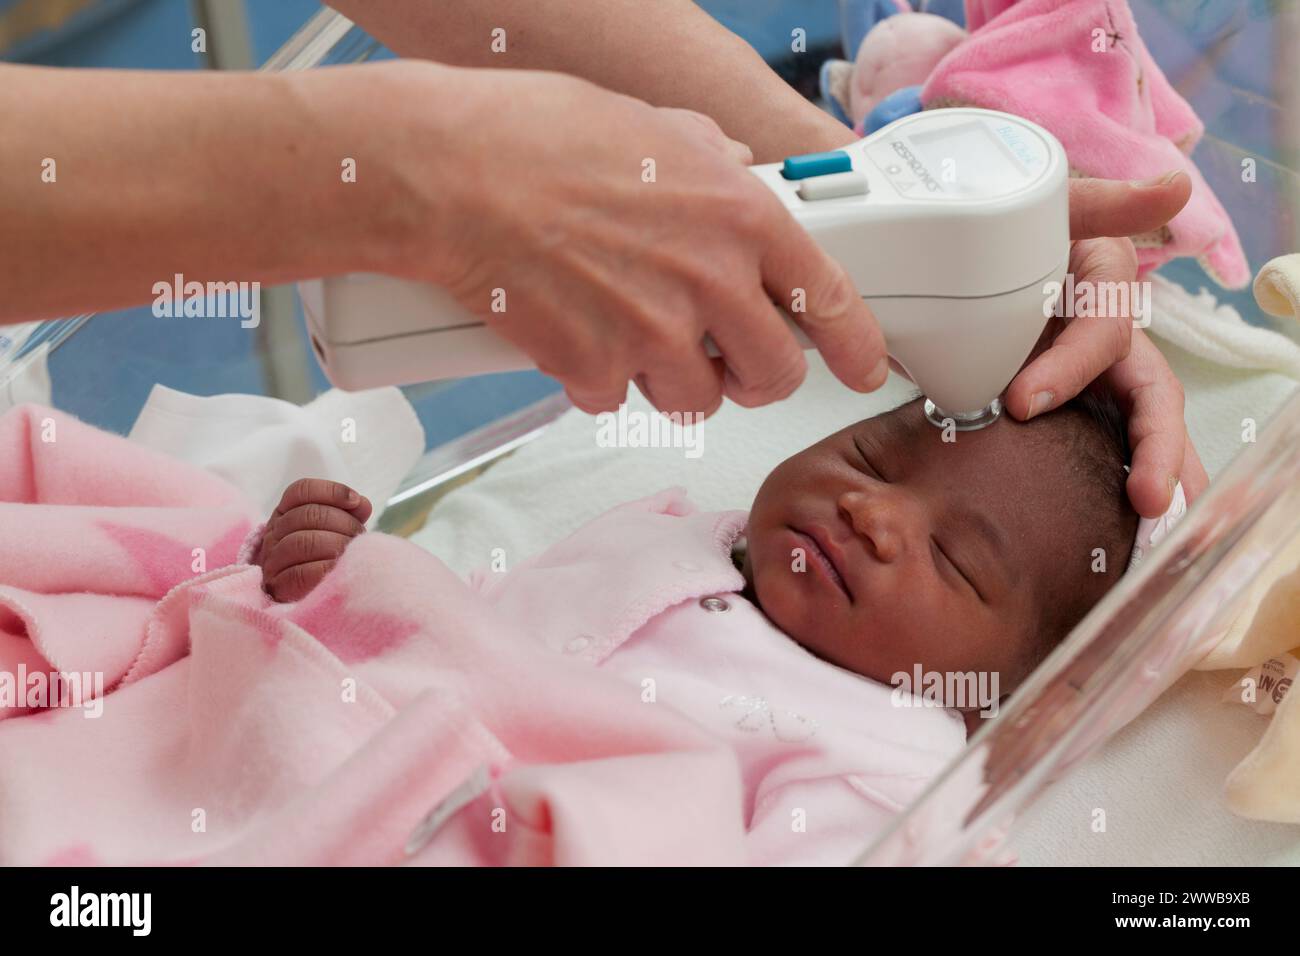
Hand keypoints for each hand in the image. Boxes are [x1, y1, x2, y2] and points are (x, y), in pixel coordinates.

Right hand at [255, 479, 371, 602]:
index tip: (355, 501)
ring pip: (303, 542)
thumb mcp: (337, 531)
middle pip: (307, 514)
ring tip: (351, 555)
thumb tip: (361, 504)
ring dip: (336, 546)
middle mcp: (274, 533)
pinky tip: (338, 570)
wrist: (308, 598)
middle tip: (359, 537)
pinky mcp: (277, 587)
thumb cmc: (326, 559)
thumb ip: (349, 514)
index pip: (302, 490)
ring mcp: (272, 560)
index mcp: (286, 513)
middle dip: (342, 523)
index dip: (331, 491)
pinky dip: (325, 569)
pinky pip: (300, 573)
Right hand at [383, 63, 886, 416]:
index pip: (831, 297)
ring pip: (696, 399)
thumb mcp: (650, 125)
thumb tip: (731, 166)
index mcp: (740, 215)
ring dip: (670, 378)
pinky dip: (596, 378)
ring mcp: (653, 332)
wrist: (450, 173)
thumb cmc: (537, 136)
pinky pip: (615, 400)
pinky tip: (572, 330)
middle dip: (753, 376)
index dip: (858, 345)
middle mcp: (710, 279)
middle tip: (726, 361)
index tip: (865, 367)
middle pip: (774, 375)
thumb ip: (709, 158)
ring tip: (628, 331)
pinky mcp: (594, 370)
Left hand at [1004, 175, 1207, 516]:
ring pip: (1140, 429)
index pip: (1105, 335)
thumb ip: (1100, 202)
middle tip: (1153, 502)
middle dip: (1160, 450)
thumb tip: (1178, 185)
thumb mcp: (1048, 210)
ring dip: (1159, 477)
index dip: (1071, 369)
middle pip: (1152, 398)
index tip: (1020, 401)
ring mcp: (1091, 377)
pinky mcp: (1066, 406)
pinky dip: (1116, 486)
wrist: (946, 260)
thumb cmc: (1002, 234)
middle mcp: (1107, 338)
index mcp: (1103, 291)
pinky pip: (1097, 449)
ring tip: (1162, 530)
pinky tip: (1125, 533)